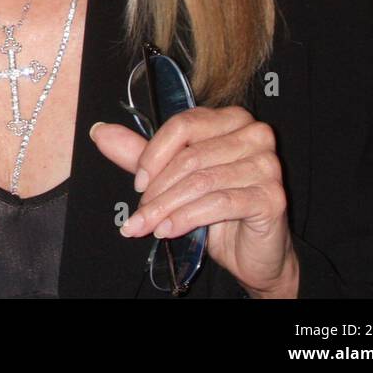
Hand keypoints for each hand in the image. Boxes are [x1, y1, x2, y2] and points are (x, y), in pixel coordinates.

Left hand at [90, 107, 299, 297]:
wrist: (253, 253)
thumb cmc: (217, 209)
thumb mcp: (174, 177)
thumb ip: (140, 153)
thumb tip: (100, 131)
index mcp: (230, 119)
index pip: (183, 125)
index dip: (154, 154)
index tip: (137, 183)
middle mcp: (254, 135)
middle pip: (190, 157)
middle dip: (157, 190)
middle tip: (137, 215)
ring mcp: (267, 164)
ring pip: (201, 181)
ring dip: (166, 208)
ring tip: (147, 226)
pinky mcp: (272, 196)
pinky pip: (218, 203)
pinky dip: (187, 218)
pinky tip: (168, 230)